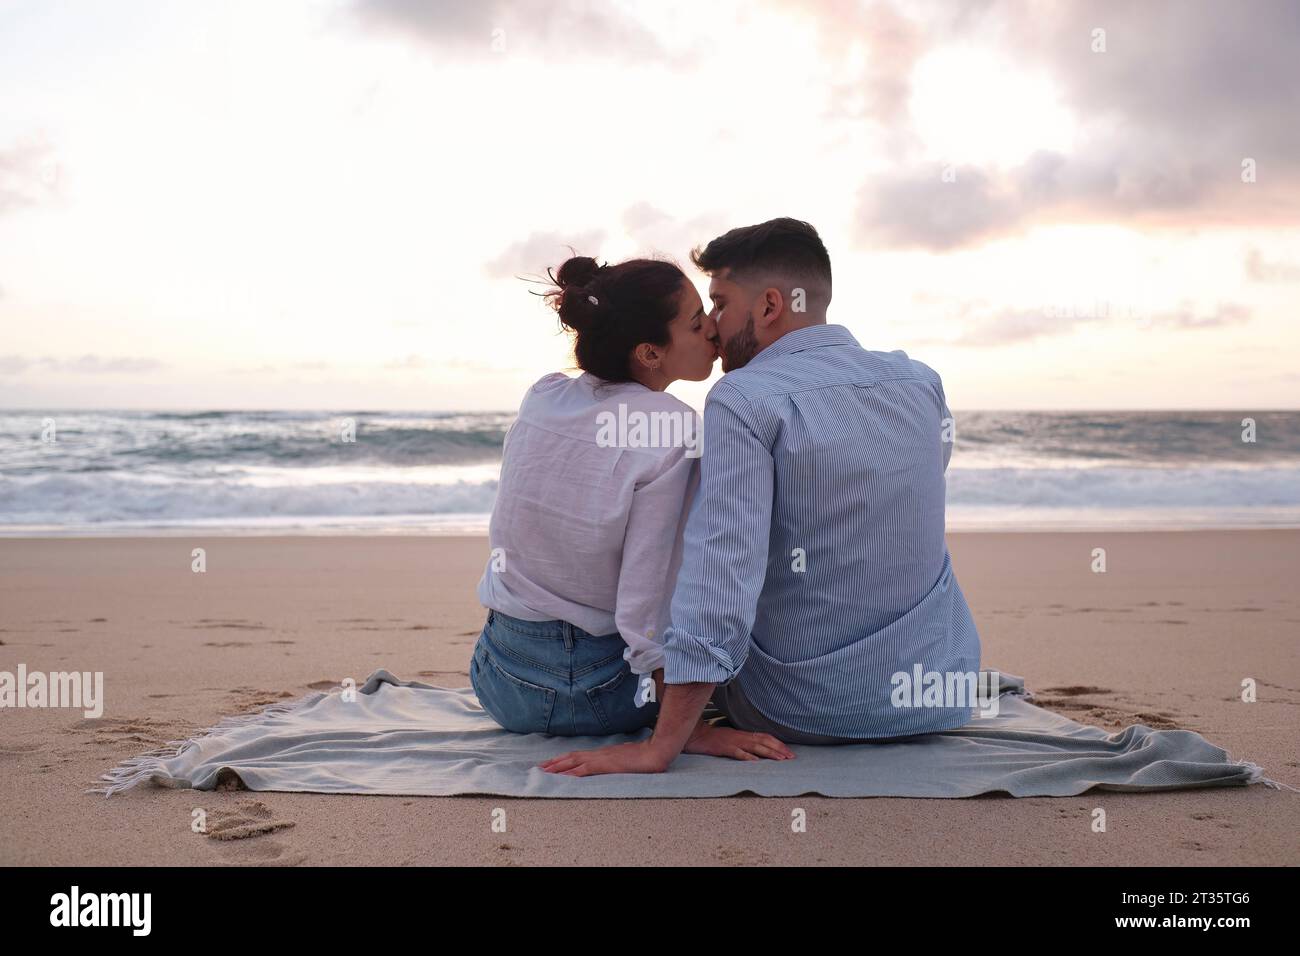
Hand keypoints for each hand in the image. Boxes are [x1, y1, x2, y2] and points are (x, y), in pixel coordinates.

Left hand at [539, 740, 671, 776]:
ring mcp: (600, 759)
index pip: (578, 755)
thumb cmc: (643, 756)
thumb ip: (615, 762)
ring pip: (573, 762)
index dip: (563, 760)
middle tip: (539, 768)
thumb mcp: (625, 760)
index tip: (550, 764)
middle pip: (570, 757)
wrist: (654, 752)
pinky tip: (562, 777)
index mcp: (602, 754)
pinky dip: (571, 773)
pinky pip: (584, 770)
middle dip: (554, 763)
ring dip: (557, 767)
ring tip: (543, 772)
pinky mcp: (604, 765)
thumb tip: (611, 766)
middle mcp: (598, 754)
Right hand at [683, 721, 794, 760]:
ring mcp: (733, 742)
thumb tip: (757, 752)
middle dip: (779, 749)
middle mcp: (741, 736)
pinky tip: (755, 762)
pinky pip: (737, 752)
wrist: (695, 735)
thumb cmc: (713, 739)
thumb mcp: (731, 738)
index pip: (765, 737)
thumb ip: (743, 743)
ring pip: (754, 746)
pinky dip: (747, 757)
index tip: (789, 752)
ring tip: (780, 759)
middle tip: (791, 757)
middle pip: (764, 741)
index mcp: (743, 734)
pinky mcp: (723, 748)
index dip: (778, 744)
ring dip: (768, 753)